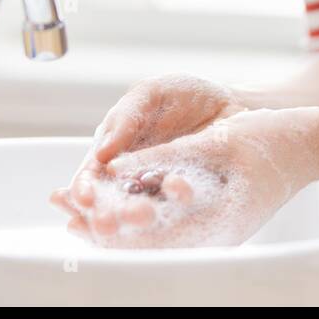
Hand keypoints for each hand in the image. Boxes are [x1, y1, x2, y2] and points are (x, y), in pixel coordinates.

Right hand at [50, 73, 247, 218]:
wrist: (235, 106)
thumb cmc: (188, 95)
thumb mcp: (153, 93)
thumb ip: (126, 117)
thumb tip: (101, 153)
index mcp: (113, 152)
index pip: (89, 177)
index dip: (82, 188)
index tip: (84, 197)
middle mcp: (130, 178)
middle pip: (109, 205)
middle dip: (104, 215)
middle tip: (107, 222)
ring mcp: (158, 195)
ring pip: (139, 216)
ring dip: (134, 224)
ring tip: (140, 219)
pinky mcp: (185, 206)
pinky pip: (174, 218)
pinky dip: (168, 224)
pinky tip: (167, 222)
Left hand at [52, 106, 318, 248]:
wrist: (313, 143)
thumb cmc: (274, 138)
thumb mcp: (217, 143)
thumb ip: (165, 157)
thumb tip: (116, 164)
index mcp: (216, 223)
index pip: (147, 237)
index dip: (105, 223)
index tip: (73, 209)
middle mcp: (211, 236)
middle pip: (142, 242)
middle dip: (99, 224)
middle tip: (62, 207)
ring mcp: (211, 231)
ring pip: (149, 235)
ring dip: (111, 220)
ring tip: (74, 207)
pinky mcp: (209, 219)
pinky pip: (164, 225)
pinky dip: (133, 214)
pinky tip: (110, 201)